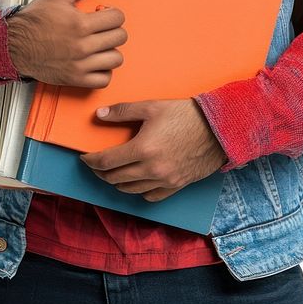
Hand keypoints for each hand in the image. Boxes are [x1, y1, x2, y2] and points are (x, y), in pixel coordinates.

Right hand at [5, 0, 126, 88]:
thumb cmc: (35, 20)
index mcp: (80, 24)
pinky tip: (94, 61)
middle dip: (112, 30)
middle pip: (119, 38)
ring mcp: (79, 65)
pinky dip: (103, 71)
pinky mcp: (75, 79)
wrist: (13, 45)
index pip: (118, 18)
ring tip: (98, 44)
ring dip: (110, 50)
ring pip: (116, 59)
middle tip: (101, 28)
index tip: (103, 14)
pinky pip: (104, 79)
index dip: (112, 13)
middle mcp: (82, 46)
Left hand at [79, 98, 227, 201]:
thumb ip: (123, 111)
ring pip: (130, 190)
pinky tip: (135, 182)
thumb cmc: (185, 114)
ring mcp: (164, 180)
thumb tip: (99, 115)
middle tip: (95, 164)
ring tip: (112, 172)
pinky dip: (138, 191)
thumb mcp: (151, 106)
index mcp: (142, 149)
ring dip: (116, 182)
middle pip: (115, 178)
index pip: (106, 162)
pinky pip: (150, 196)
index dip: (91, 161)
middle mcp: (151, 169)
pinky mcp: (176, 186)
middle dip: (100, 171)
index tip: (84, 157)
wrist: (218, 128)